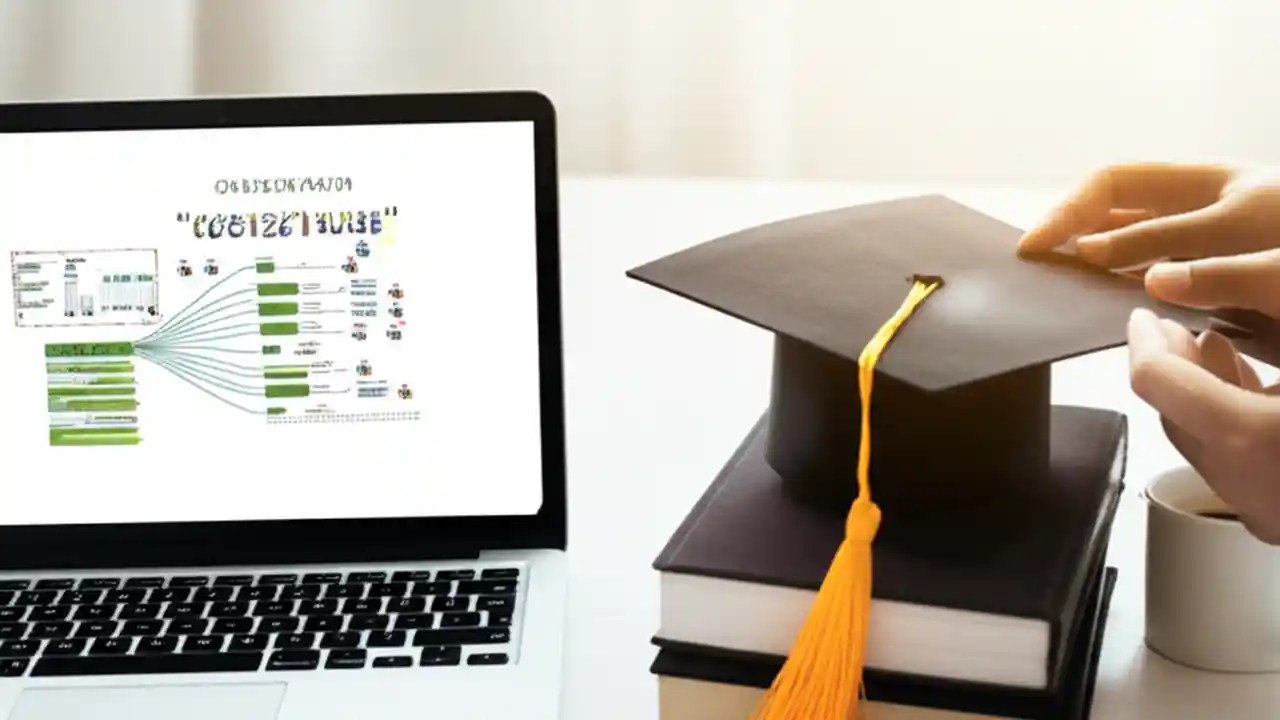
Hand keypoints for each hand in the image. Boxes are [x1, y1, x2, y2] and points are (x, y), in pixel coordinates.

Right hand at [1019, 163, 1279, 317]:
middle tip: (1039, 275)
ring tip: (1066, 299)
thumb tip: (1104, 259)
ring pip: (1135, 260)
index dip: (1070, 209)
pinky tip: (1122, 326)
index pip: (1114, 183)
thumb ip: (1178, 249)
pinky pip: (1162, 296)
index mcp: (1208, 185)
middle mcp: (1203, 216)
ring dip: (1099, 276)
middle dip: (1074, 240)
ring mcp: (1211, 257)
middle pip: (1117, 217)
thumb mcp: (1246, 242)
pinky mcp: (1223, 298)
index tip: (1037, 247)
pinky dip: (1134, 306)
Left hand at [1128, 308, 1279, 543]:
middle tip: (1177, 327)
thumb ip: (1265, 319)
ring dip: (1206, 395)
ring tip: (1217, 349)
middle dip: (1173, 365)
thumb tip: (1200, 311)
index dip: (1142, 340)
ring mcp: (1265, 511)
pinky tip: (1256, 394)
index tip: (1141, 315)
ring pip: (1208, 444)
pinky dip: (1235, 428)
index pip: (1155, 380)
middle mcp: (1246, 485)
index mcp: (1249, 438)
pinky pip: (1240, 468)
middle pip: (1175, 415)